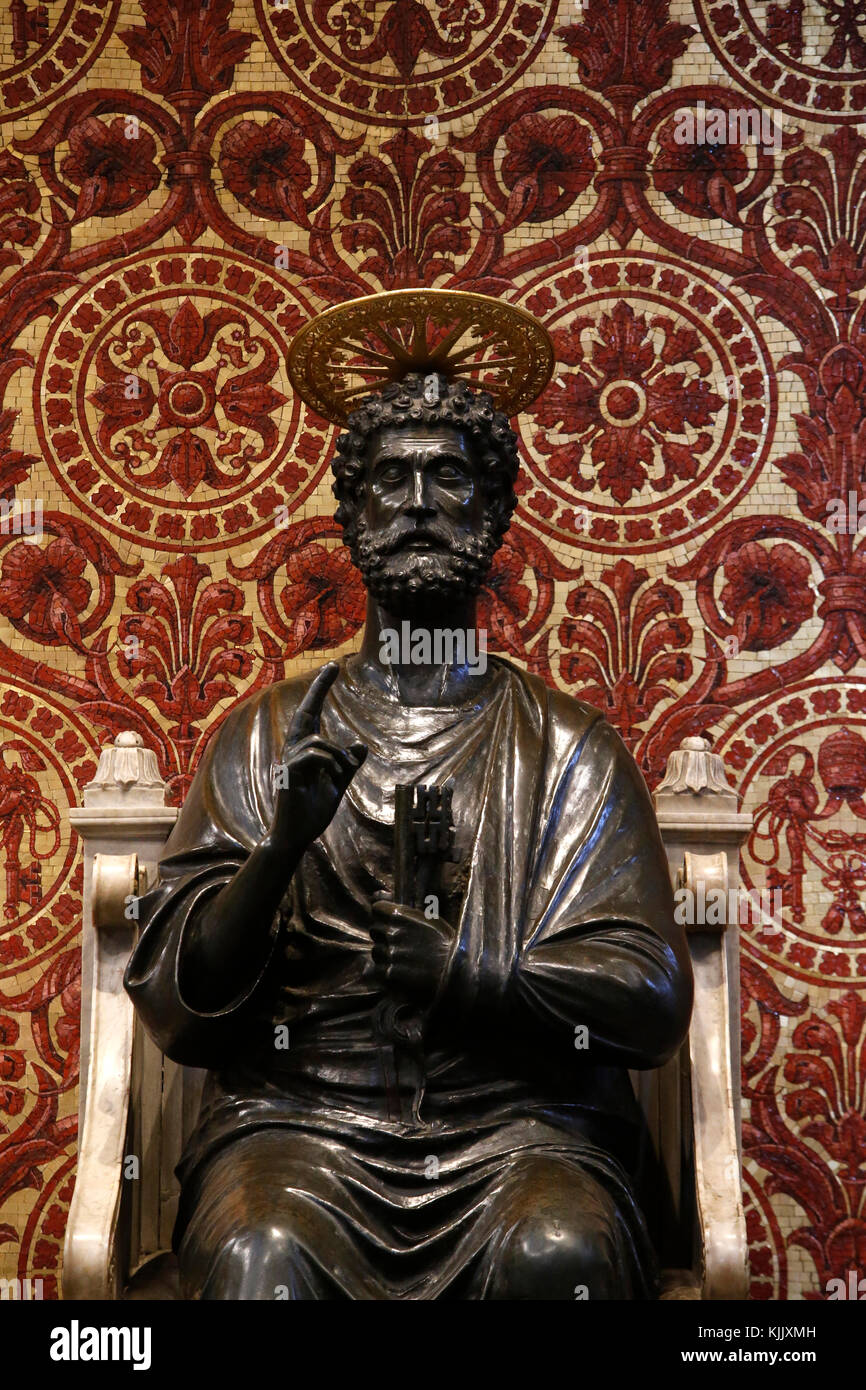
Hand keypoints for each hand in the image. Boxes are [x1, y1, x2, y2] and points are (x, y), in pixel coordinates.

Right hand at [271, 663, 366, 850]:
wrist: (296, 836)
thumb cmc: (312, 811)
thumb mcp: (337, 784)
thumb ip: (347, 766)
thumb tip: (360, 746)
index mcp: (305, 751)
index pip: (310, 714)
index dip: (319, 691)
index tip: (331, 669)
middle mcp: (293, 751)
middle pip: (304, 713)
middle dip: (318, 689)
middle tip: (333, 667)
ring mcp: (288, 762)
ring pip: (316, 741)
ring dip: (338, 755)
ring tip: (345, 773)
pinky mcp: (288, 775)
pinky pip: (311, 757)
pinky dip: (329, 763)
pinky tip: (336, 775)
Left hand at [369, 899, 452, 1007]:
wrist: (455, 973)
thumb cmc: (445, 944)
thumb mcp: (428, 919)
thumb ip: (402, 909)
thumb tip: (375, 895)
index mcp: (400, 915)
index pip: (377, 909)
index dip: (383, 916)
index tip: (390, 922)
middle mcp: (391, 932)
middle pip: (375, 930)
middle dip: (385, 936)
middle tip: (402, 944)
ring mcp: (389, 953)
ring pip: (376, 951)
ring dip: (386, 955)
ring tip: (404, 960)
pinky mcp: (389, 973)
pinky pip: (378, 970)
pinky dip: (386, 971)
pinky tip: (402, 972)